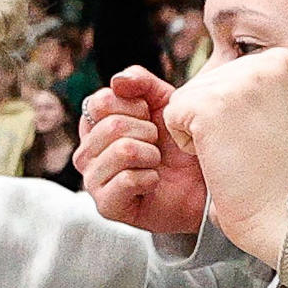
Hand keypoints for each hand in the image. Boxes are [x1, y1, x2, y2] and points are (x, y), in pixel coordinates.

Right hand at [77, 67, 204, 236]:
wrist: (201, 181)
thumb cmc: (177, 142)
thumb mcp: (163, 101)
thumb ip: (140, 82)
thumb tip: (117, 81)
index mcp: (92, 126)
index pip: (100, 102)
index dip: (134, 106)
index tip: (148, 119)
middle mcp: (86, 153)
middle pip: (112, 126)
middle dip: (147, 132)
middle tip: (156, 145)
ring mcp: (93, 181)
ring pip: (122, 151)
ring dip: (151, 155)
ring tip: (156, 163)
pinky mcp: (106, 206)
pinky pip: (127, 180)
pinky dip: (151, 178)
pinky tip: (154, 182)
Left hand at [164, 48, 287, 268]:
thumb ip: (283, 93)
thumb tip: (251, 91)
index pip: (247, 75)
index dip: (248, 113)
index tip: (270, 141)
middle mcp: (277, 60)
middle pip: (218, 81)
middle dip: (225, 118)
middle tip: (254, 153)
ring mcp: (244, 79)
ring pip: (194, 96)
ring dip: (207, 131)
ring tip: (242, 157)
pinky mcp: (211, 102)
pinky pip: (174, 114)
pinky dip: (188, 144)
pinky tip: (222, 161)